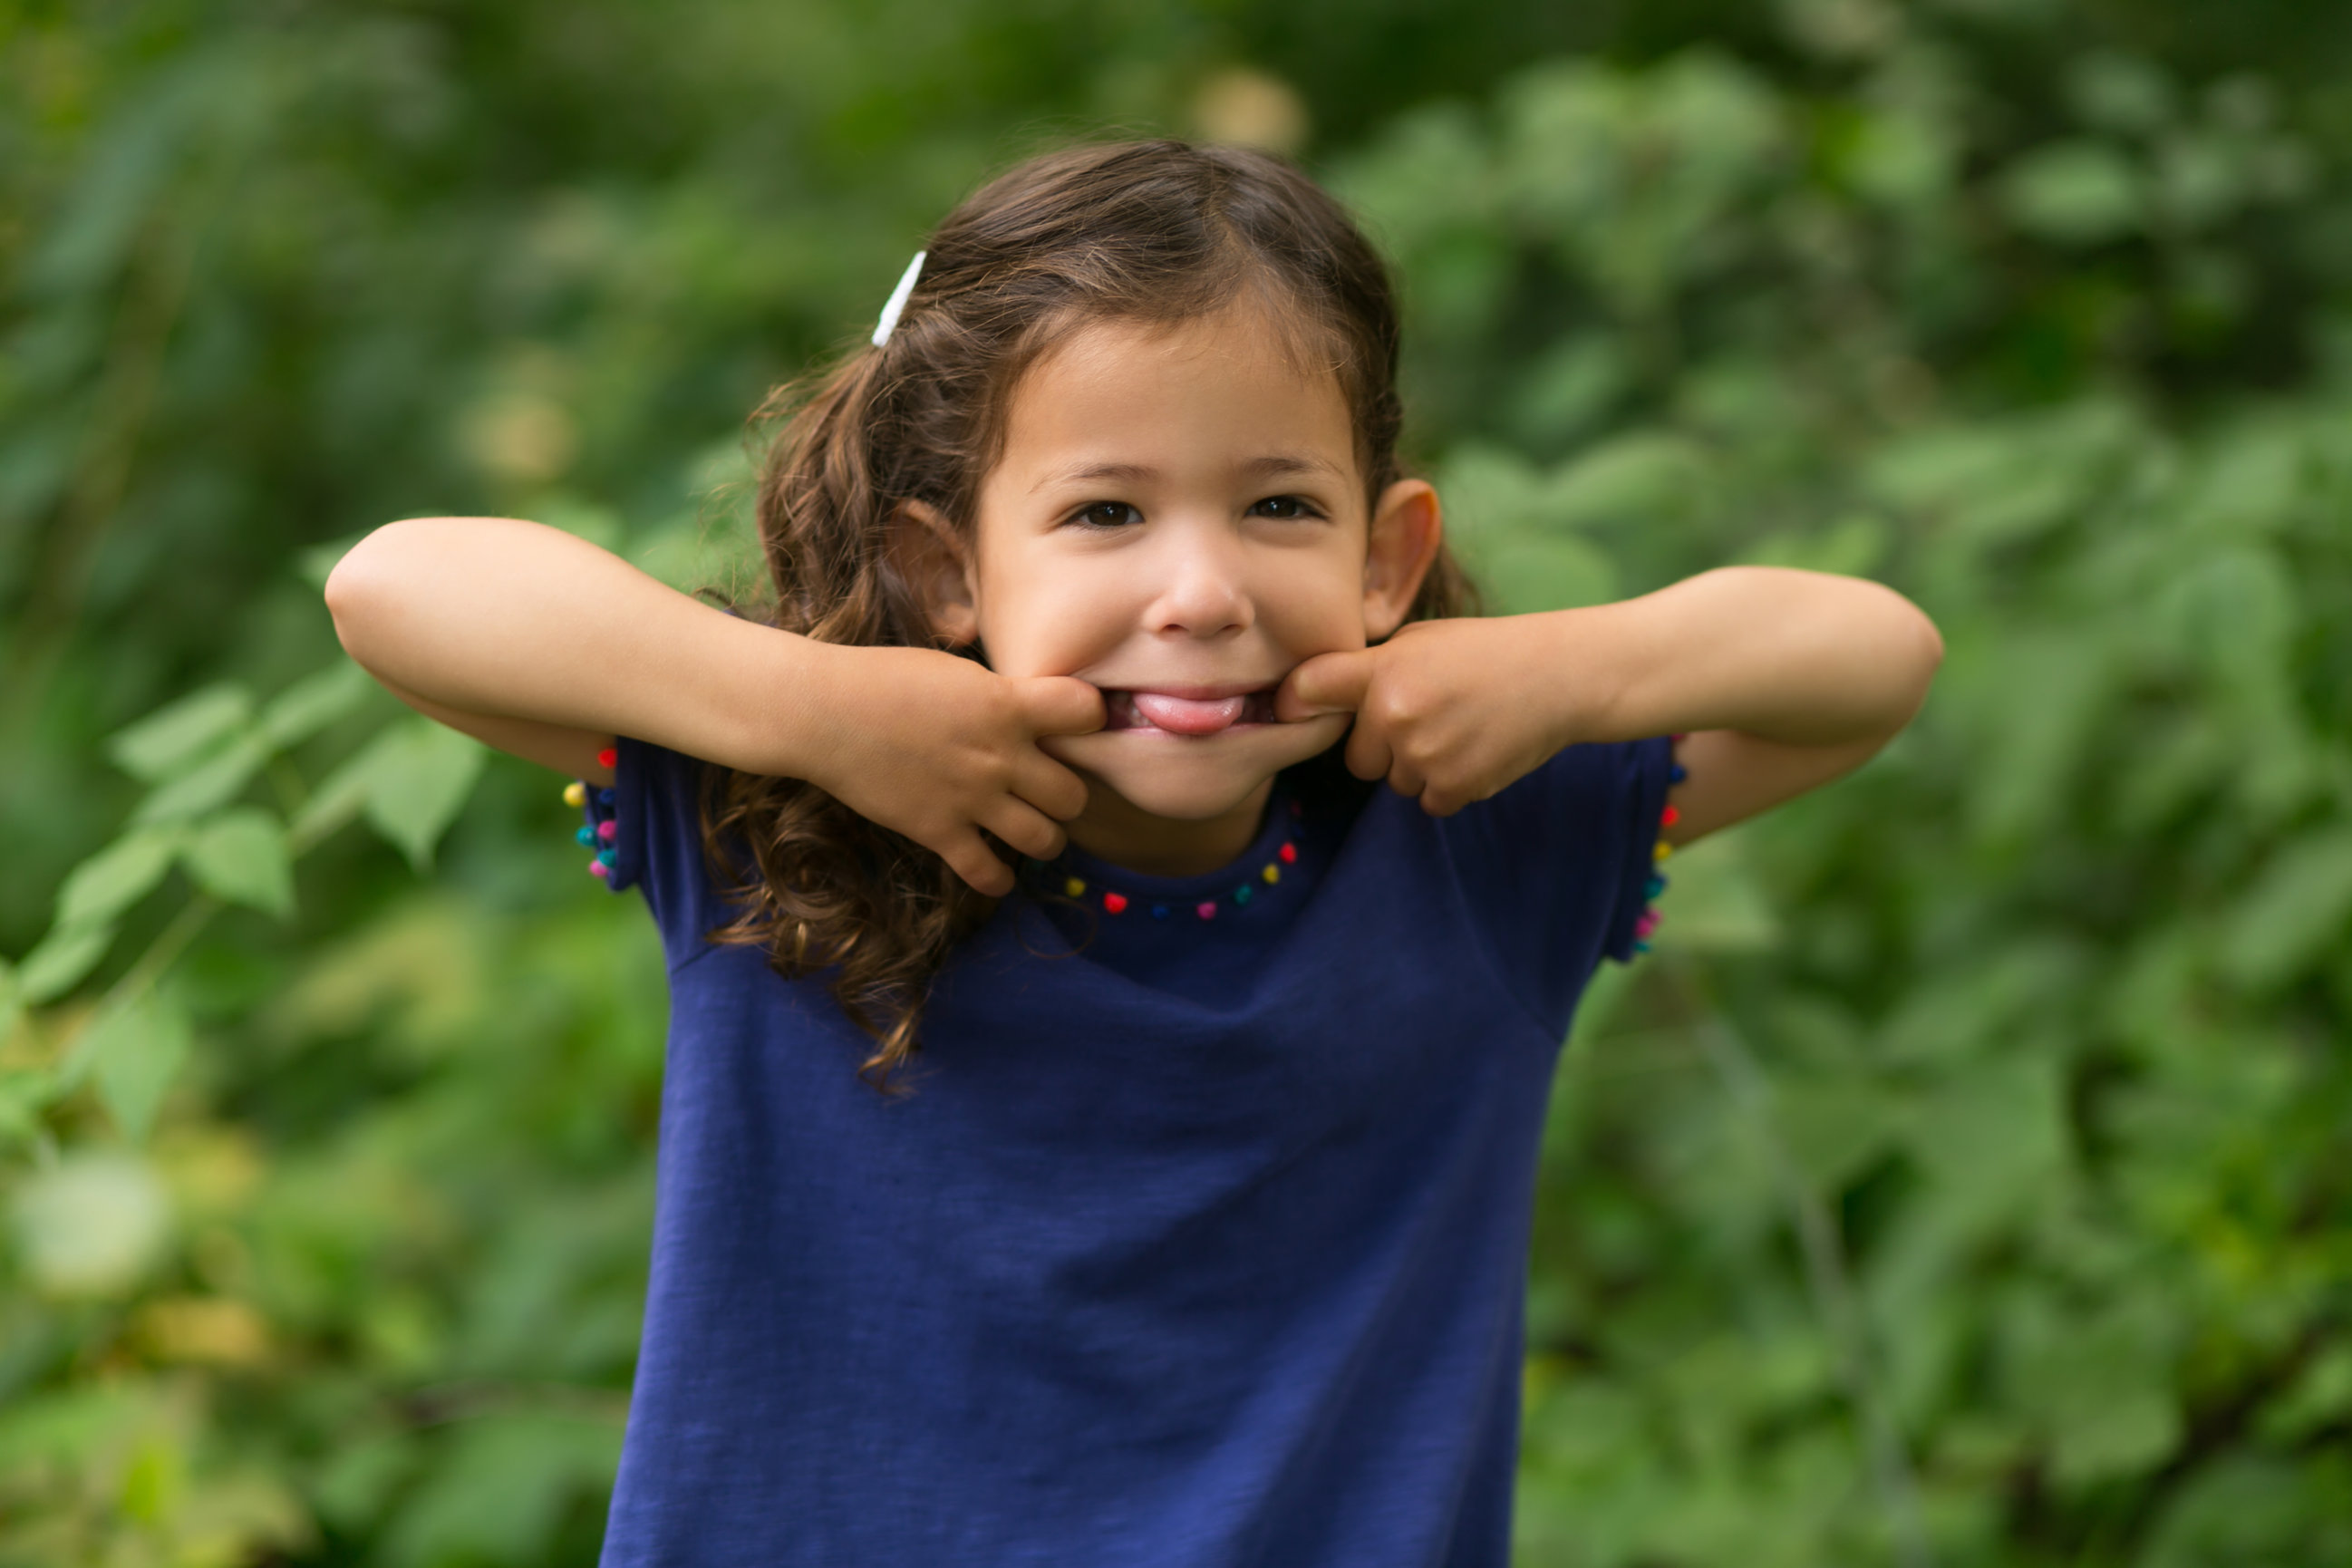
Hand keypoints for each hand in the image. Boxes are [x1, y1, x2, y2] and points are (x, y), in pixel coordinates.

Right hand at [798, 644, 1102, 894]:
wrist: (823, 712)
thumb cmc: (883, 679)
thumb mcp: (956, 670)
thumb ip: (1000, 696)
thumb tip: (1032, 710)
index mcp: (1007, 704)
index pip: (1087, 712)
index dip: (1089, 719)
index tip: (1074, 725)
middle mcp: (1000, 756)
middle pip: (1074, 794)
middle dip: (1067, 795)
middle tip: (1049, 791)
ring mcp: (972, 798)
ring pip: (1046, 840)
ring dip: (1045, 838)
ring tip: (1030, 829)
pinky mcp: (939, 831)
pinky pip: (988, 874)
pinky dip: (997, 878)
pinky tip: (994, 870)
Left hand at [1276, 618, 1570, 815]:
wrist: (1560, 676)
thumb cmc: (1487, 651)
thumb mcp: (1421, 641)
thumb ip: (1369, 668)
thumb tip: (1307, 695)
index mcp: (1383, 671)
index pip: (1307, 691)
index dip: (1293, 703)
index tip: (1289, 709)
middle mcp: (1395, 715)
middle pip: (1357, 758)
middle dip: (1382, 746)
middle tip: (1428, 716)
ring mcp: (1424, 756)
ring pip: (1396, 782)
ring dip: (1418, 766)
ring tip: (1460, 728)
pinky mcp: (1455, 787)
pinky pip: (1430, 801)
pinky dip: (1448, 784)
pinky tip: (1476, 750)